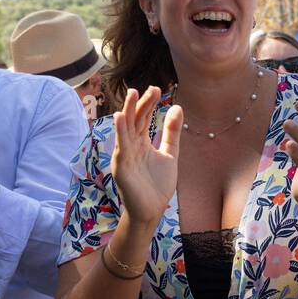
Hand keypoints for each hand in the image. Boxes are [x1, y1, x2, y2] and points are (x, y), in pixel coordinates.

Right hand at [112, 87, 181, 226]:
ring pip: (125, 130)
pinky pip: (120, 147)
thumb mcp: (170, 153)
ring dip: (127, 112)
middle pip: (134, 120)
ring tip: (132, 95)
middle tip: (149, 89)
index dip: (149, 104)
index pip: (143, 118)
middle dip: (140, 104)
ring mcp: (124, 156)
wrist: (152, 210)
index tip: (157, 89)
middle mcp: (130, 146)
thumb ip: (171, 132)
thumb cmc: (158, 184)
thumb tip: (177, 107)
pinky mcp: (121, 167)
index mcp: (140, 142)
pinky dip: (120, 133)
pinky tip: (120, 118)